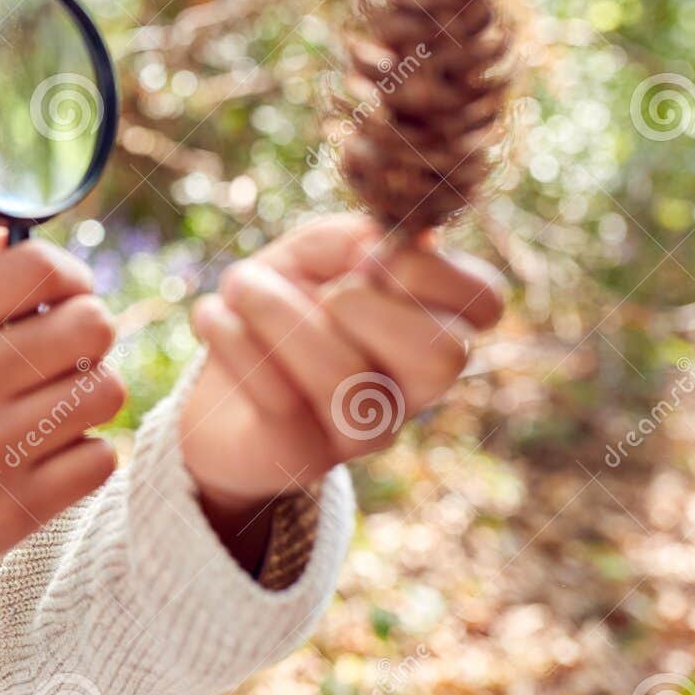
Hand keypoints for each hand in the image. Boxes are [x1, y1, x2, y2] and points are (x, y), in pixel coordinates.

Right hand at [0, 228, 126, 571]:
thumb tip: (14, 238)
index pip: (37, 269)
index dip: (70, 275)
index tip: (64, 295)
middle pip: (90, 326)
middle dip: (89, 332)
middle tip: (66, 350)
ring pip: (105, 391)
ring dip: (89, 394)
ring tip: (54, 403)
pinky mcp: (19, 506)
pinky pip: (100, 458)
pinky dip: (83, 454)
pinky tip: (46, 453)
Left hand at [181, 213, 506, 513]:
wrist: (217, 388)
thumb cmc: (282, 306)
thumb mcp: (313, 254)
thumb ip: (351, 237)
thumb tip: (383, 242)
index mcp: (432, 326)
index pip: (483, 303)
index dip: (429, 269)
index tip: (364, 250)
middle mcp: (411, 388)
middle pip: (443, 355)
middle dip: (371, 305)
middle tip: (321, 289)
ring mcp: (362, 430)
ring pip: (347, 379)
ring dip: (279, 313)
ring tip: (238, 283)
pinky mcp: (302, 457)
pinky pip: (280, 401)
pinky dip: (235, 341)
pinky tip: (211, 314)